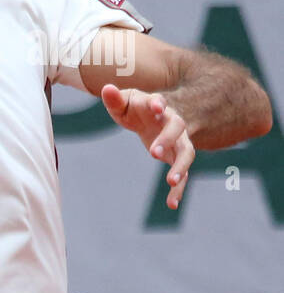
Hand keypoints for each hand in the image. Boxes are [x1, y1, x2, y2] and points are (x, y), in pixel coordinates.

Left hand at [100, 84, 194, 208]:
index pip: (161, 102)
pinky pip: (182, 174)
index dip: (159, 103)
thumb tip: (106, 88)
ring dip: (180, 167)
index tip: (157, 106)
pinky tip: (172, 204)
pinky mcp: (176, 157)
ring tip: (171, 182)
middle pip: (177, 129)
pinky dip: (178, 189)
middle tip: (153, 153)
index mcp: (157, 106)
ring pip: (186, 153)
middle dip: (167, 139)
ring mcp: (178, 141)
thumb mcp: (123, 103)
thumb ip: (115, 98)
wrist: (152, 115)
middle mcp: (172, 123)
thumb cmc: (135, 107)